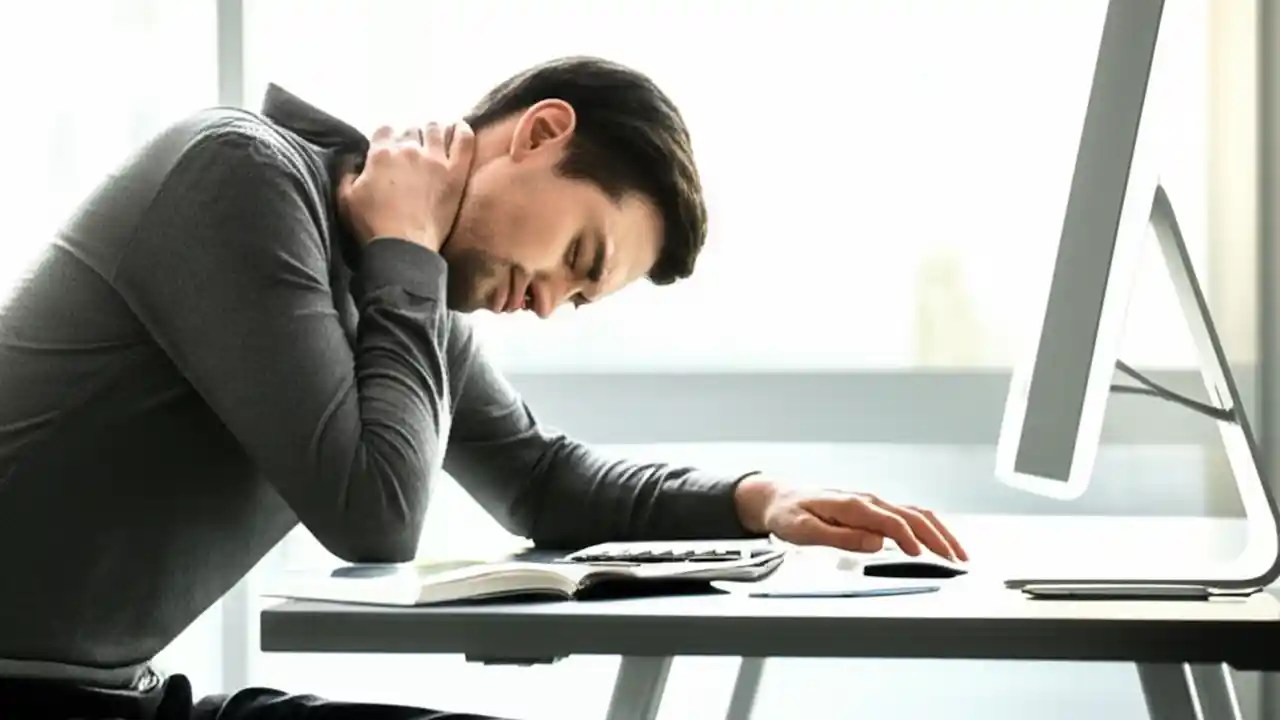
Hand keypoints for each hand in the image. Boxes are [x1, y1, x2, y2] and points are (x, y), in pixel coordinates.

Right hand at [337, 121, 474, 251]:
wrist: (404, 247)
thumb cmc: (372, 226)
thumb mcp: (345, 199)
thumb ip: (346, 174)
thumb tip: (351, 160)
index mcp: (381, 154)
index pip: (384, 130)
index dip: (386, 138)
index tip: (388, 149)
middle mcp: (408, 150)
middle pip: (410, 130)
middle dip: (408, 138)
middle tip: (410, 154)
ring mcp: (434, 159)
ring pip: (434, 129)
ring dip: (431, 132)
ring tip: (432, 141)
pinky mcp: (455, 172)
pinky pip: (463, 141)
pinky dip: (461, 130)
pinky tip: (458, 127)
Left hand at [734, 475, 968, 560]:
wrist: (779, 497)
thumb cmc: (789, 514)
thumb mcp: (804, 530)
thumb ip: (840, 537)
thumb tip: (875, 543)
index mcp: (852, 505)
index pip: (890, 520)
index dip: (908, 538)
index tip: (920, 556)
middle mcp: (867, 501)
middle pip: (913, 515)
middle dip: (937, 537)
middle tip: (956, 560)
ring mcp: (872, 504)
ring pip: (915, 513)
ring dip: (939, 532)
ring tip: (957, 553)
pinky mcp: (872, 510)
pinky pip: (908, 515)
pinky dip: (929, 528)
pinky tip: (939, 541)